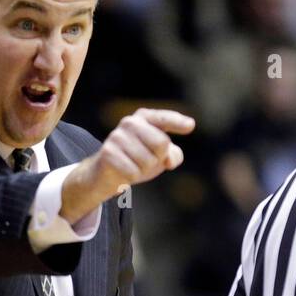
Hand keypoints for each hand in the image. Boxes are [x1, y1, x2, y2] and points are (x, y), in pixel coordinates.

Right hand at [61, 108, 193, 220]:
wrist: (105, 173)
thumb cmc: (137, 160)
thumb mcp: (159, 157)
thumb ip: (173, 155)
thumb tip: (169, 159)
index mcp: (144, 118)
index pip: (164, 119)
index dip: (177, 123)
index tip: (190, 126)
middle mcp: (130, 123)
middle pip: (162, 144)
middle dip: (158, 158)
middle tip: (145, 160)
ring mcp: (117, 136)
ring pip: (148, 161)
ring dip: (143, 170)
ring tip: (132, 165)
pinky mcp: (108, 152)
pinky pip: (134, 172)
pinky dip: (132, 177)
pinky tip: (123, 171)